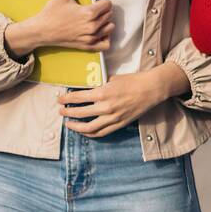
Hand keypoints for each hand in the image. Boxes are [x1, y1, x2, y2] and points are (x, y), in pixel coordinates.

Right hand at [4, 0, 113, 59]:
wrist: (41, 31)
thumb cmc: (51, 12)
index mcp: (89, 13)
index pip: (108, 4)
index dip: (103, 1)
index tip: (95, 1)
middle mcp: (92, 26)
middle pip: (109, 15)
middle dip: (104, 10)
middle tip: (93, 9)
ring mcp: (90, 38)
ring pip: (110, 28)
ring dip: (106, 22)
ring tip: (96, 19)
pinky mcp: (87, 46)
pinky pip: (105, 44)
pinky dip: (105, 38)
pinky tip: (99, 32)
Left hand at [58, 63, 189, 136]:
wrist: (150, 89)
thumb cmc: (132, 81)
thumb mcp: (112, 78)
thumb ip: (99, 84)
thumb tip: (86, 87)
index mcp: (102, 93)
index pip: (78, 98)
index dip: (66, 99)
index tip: (60, 99)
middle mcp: (105, 107)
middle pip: (80, 113)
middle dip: (67, 112)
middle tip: (61, 111)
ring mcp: (112, 118)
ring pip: (88, 128)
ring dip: (75, 126)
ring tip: (68, 123)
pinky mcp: (118, 124)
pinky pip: (101, 133)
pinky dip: (89, 133)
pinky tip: (83, 131)